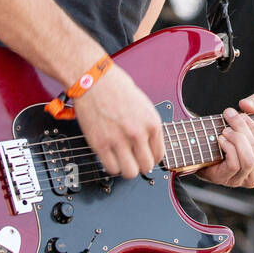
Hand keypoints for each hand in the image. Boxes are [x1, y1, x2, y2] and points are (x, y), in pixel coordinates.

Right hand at [72, 65, 164, 179]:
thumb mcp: (144, 106)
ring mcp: (119, 140)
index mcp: (152, 123)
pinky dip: (111, 166)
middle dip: (140, 165)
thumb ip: (148, 127)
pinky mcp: (100, 144)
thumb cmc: (117, 88)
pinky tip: (110, 157)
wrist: (94, 80)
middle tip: (133, 159)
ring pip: (129, 172)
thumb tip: (150, 146)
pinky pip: (111, 168)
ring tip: (122, 159)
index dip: (151, 157)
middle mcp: (138, 133)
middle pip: (146, 167)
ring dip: (126, 168)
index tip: (145, 155)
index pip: (159, 155)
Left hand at [197, 93, 253, 187]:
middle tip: (229, 117)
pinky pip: (234, 164)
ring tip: (225, 130)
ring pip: (248, 159)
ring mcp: (240, 180)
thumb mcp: (247, 115)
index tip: (243, 115)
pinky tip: (221, 140)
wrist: (203, 149)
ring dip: (236, 139)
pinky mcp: (225, 180)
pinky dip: (228, 148)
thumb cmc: (229, 134)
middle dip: (242, 129)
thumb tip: (248, 106)